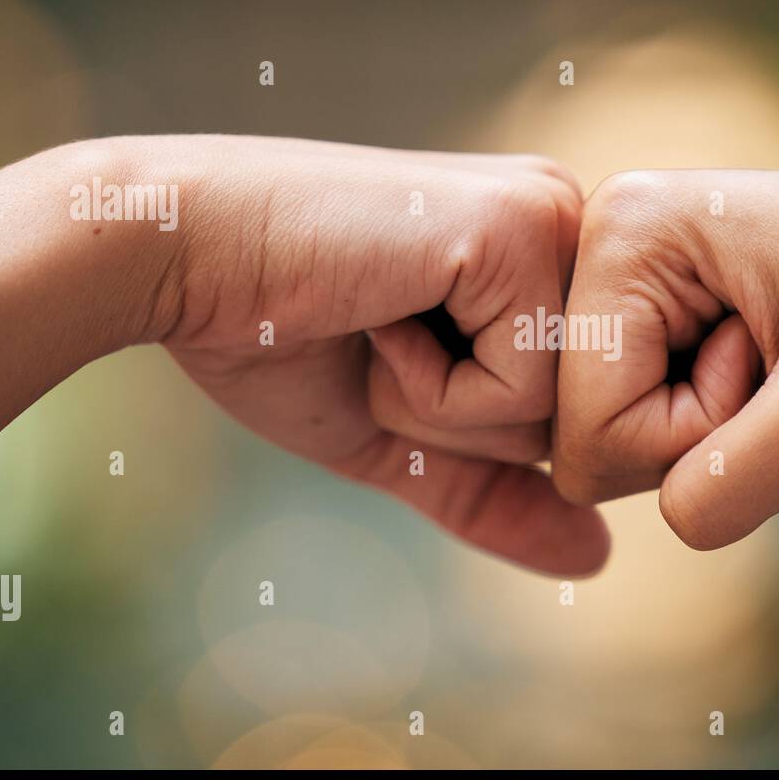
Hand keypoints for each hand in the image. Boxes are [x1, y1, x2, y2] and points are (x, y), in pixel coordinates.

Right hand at [0, 136, 608, 574]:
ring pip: (561, 413)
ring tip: (378, 322)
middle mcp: (570, 227)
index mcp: (550, 262)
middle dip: (464, 426)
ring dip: (444, 409)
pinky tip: (381, 312)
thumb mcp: (404, 436)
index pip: (581, 417)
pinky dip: (435, 389)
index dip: (478, 431)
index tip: (392, 348)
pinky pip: (524, 388)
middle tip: (380, 339)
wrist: (180, 259)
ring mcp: (553, 220)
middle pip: (581, 421)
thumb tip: (598, 559)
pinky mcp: (520, 228)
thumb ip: (497, 493)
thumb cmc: (281, 337)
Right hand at [552, 170, 778, 549]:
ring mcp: (643, 265)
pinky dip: (724, 414)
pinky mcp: (673, 296)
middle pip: (591, 428)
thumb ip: (718, 488)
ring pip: (622, 428)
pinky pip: (654, 409)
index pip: (586, 427)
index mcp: (627, 228)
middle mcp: (615, 232)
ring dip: (716, 427)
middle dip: (697, 434)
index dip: (692, 440)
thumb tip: (658, 514)